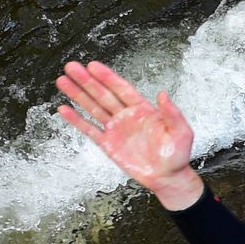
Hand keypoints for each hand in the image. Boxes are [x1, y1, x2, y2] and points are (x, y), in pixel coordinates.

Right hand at [56, 60, 203, 209]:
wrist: (168, 177)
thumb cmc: (178, 155)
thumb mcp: (181, 132)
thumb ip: (172, 113)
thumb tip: (163, 94)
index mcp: (143, 109)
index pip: (122, 89)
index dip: (107, 77)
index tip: (93, 65)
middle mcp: (126, 116)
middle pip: (103, 94)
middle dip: (87, 81)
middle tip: (71, 67)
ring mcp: (116, 129)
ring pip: (93, 108)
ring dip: (78, 95)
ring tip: (62, 81)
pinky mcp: (108, 144)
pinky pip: (89, 130)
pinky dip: (76, 120)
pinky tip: (64, 109)